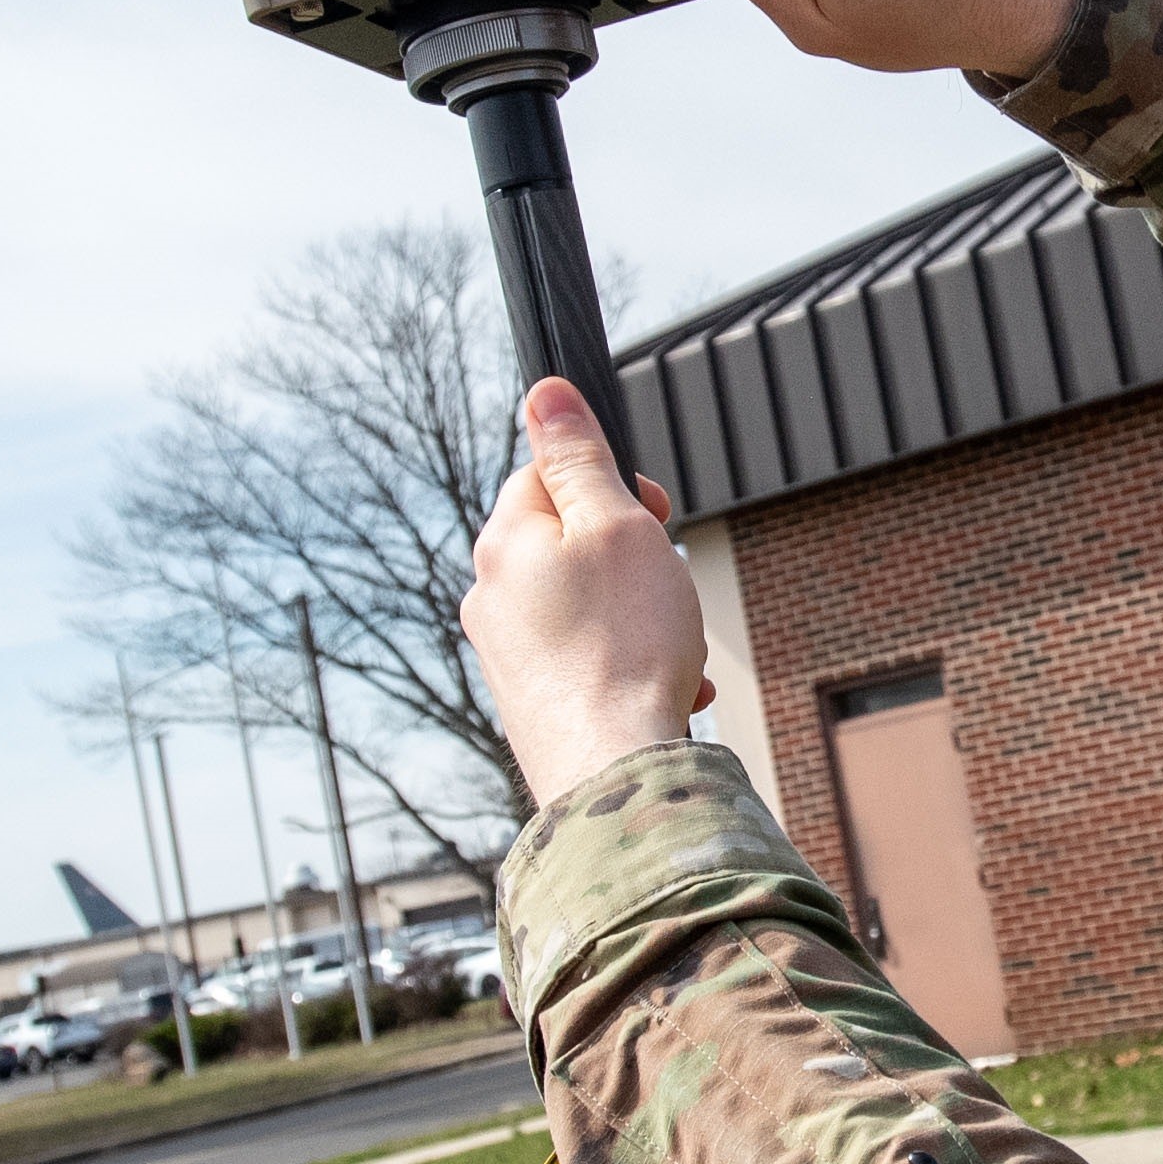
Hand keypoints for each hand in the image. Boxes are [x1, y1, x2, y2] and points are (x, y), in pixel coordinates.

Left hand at [464, 378, 711, 804]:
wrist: (615, 773)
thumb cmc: (625, 644)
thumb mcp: (614, 523)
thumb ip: (578, 456)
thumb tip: (543, 390)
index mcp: (503, 542)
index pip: (548, 473)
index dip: (612, 485)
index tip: (654, 515)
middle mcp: (489, 596)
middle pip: (572, 541)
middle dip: (634, 557)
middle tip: (666, 585)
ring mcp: (506, 654)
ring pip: (589, 604)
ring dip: (643, 615)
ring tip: (673, 647)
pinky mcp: (532, 701)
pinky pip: (592, 658)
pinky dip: (634, 663)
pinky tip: (672, 688)